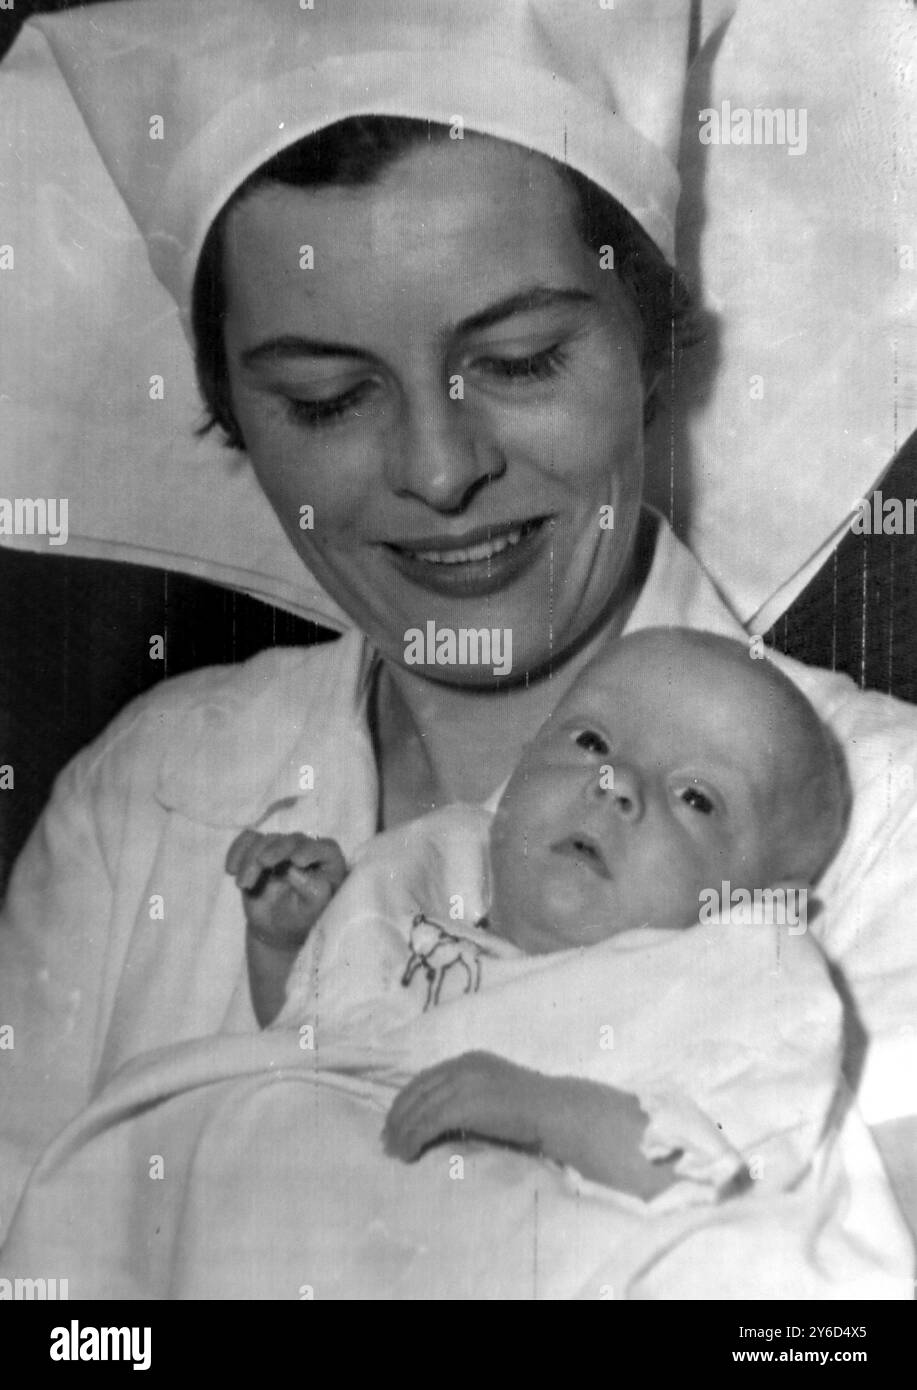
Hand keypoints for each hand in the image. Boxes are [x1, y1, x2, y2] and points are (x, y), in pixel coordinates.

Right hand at [225, 829, 346, 948]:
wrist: (278, 928)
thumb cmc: (302, 920)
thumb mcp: (312, 912)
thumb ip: (312, 891)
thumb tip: (294, 870)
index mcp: (329, 862)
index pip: (325, 848)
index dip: (310, 850)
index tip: (296, 861)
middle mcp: (307, 850)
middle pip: (292, 840)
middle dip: (276, 850)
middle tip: (263, 863)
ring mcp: (283, 848)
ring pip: (266, 840)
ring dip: (252, 859)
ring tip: (244, 884)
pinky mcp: (260, 850)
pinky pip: (247, 839)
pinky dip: (237, 850)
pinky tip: (231, 869)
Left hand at [383, 1051, 550, 1160]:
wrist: (555, 1111)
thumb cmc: (533, 1110)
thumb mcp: (495, 1093)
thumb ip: (471, 1097)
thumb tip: (444, 1120)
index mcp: (469, 1060)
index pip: (426, 1078)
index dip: (406, 1100)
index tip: (395, 1121)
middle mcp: (461, 1066)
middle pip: (417, 1090)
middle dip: (398, 1116)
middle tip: (387, 1139)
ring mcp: (462, 1083)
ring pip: (419, 1108)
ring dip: (402, 1132)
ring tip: (394, 1152)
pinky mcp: (463, 1104)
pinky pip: (427, 1123)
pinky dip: (413, 1139)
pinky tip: (409, 1153)